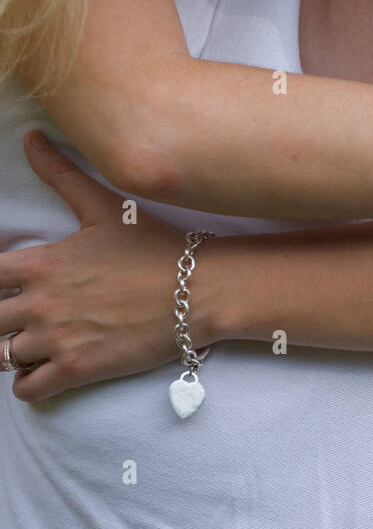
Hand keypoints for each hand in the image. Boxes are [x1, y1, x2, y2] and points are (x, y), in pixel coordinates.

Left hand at [0, 132, 189, 400]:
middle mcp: (40, 303)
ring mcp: (57, 340)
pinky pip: (26, 389)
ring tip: (33, 342)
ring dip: (12, 350)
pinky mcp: (77, 370)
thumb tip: (31, 138)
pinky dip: (27, 383)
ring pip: (1, 357)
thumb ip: (61, 174)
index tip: (8, 285)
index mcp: (42, 264)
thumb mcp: (104, 206)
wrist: (196, 289)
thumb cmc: (152, 245)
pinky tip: (43, 369)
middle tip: (20, 315)